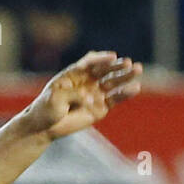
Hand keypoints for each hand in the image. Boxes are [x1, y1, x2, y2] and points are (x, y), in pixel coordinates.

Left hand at [21, 51, 142, 140]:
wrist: (45, 126)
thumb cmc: (46, 108)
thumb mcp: (55, 97)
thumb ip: (73, 95)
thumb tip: (91, 98)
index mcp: (75, 73)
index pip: (90, 62)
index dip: (101, 59)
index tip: (112, 57)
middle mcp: (88, 81)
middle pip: (105, 70)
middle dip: (117, 66)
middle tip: (130, 63)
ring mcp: (95, 94)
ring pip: (113, 83)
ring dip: (125, 76)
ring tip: (137, 70)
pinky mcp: (101, 108)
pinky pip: (115, 99)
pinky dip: (125, 94)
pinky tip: (135, 88)